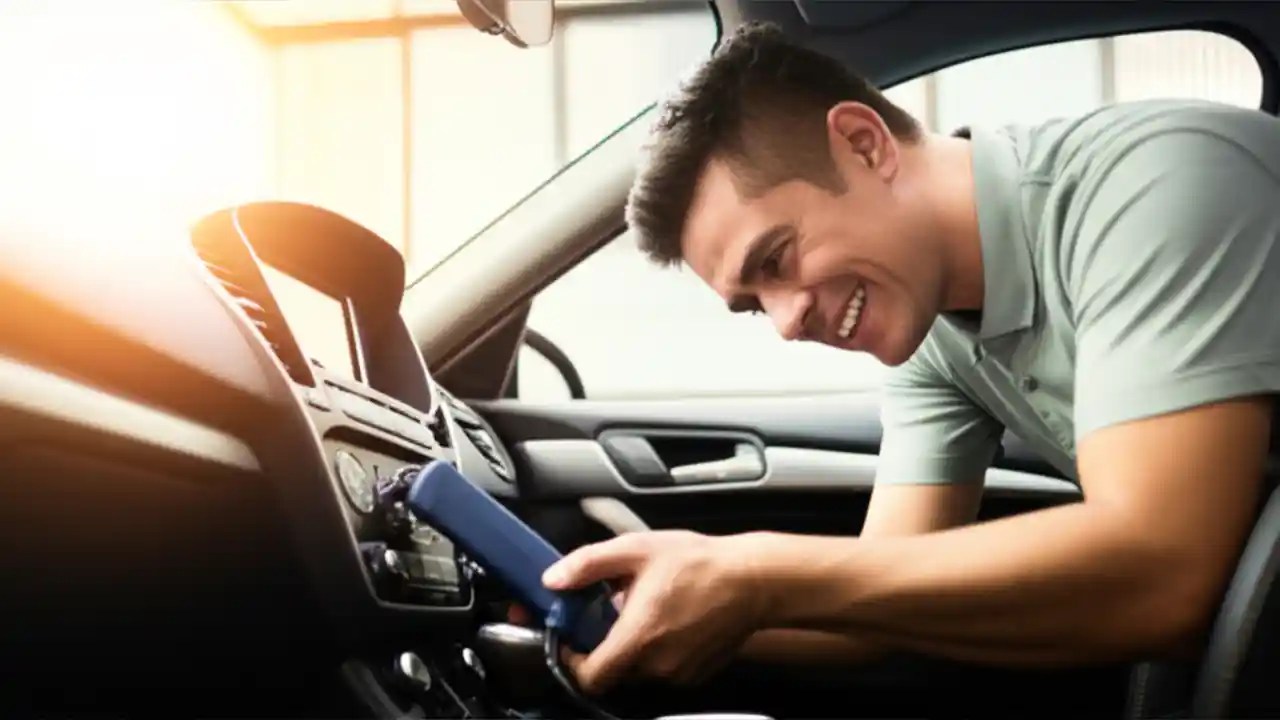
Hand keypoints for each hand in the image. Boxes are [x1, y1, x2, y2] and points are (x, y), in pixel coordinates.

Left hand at [542, 530, 767, 693]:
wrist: (754, 579)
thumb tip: (552, 580)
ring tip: (648, 610)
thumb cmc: (697, 562)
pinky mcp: (699, 674)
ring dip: (636, 646)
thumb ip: (588, 565)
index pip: (589, 678)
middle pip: (614, 671)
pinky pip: (666, 669)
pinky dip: (661, 651)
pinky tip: (672, 619)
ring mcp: (680, 674)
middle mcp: (657, 666)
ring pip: (641, 670)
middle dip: (607, 645)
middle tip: (613, 612)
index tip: (571, 639)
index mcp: (637, 639)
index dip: (572, 662)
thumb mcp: (635, 550)